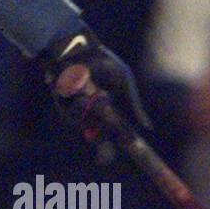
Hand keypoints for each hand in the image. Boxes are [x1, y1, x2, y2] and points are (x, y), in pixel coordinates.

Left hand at [39, 24, 150, 161]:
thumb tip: (148, 128)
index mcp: (105, 109)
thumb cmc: (103, 61)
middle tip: (107, 153)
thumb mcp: (124, 82)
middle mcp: (89, 111)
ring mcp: (74, 107)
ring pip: (84, 122)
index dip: (108, 150)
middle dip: (102, 148)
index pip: (108, 135)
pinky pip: (72, 111)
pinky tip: (84, 88)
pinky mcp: (61, 100)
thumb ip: (133, 105)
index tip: (112, 161)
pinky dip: (81, 102)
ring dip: (94, 110)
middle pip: (95, 138)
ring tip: (99, 93)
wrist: (80, 47)